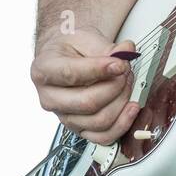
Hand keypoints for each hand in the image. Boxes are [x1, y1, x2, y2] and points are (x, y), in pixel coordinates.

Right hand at [30, 28, 140, 145]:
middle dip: (115, 86)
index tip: (120, 63)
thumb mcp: (85, 38)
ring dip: (121, 101)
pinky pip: (102, 137)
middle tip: (126, 70)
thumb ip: (106, 47)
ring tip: (127, 82)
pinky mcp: (79, 128)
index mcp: (44, 70)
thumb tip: (125, 52)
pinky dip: (122, 124)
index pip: (71, 74)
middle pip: (88, 102)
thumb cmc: (71, 49)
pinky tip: (130, 108)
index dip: (99, 70)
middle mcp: (50, 97)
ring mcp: (64, 116)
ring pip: (99, 120)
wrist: (65, 57)